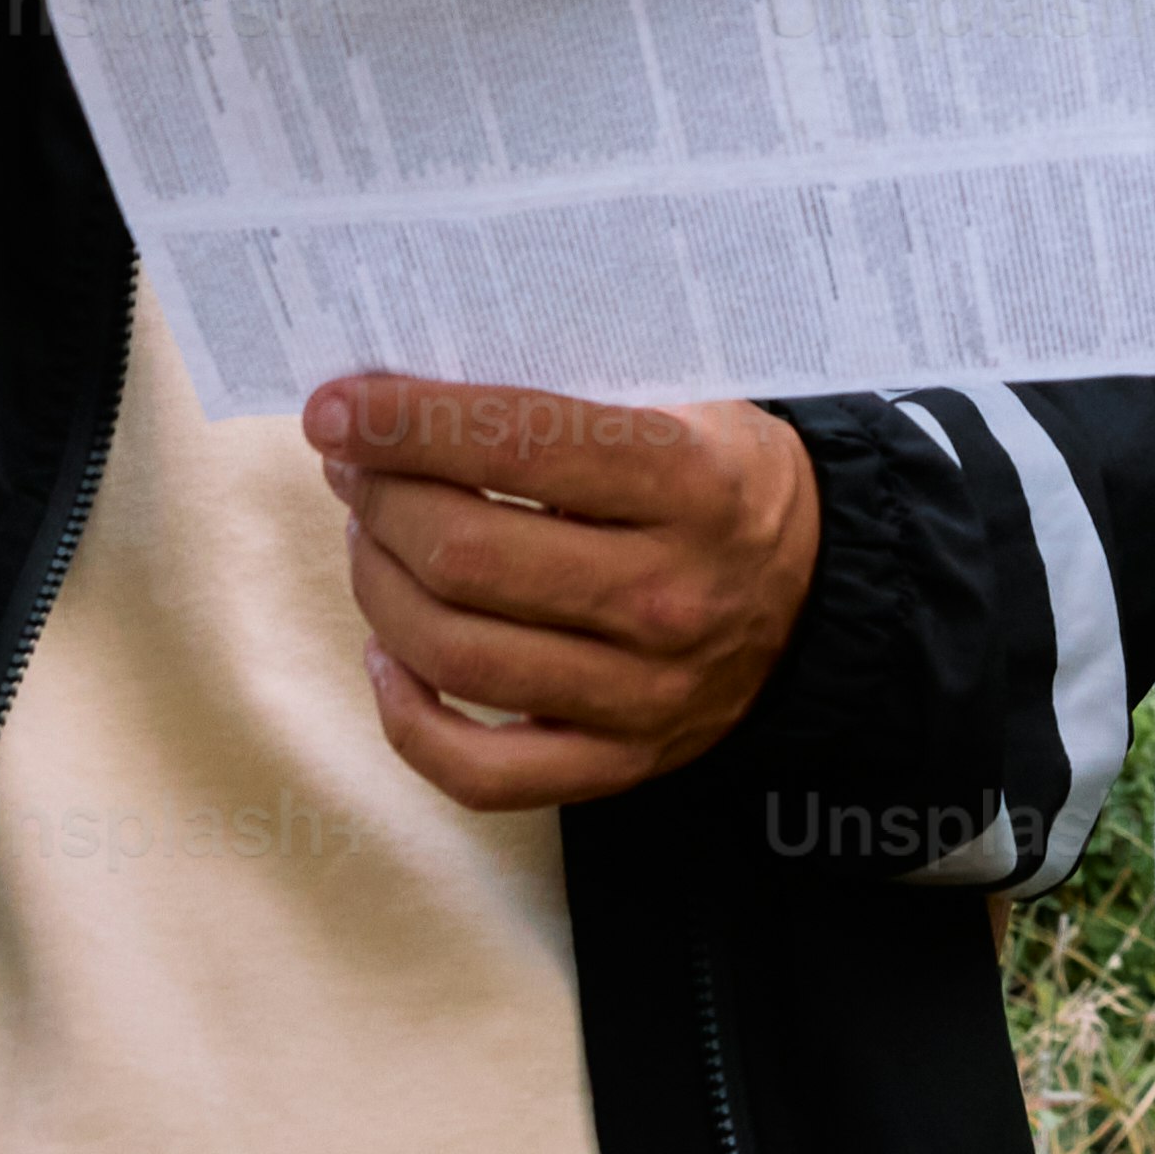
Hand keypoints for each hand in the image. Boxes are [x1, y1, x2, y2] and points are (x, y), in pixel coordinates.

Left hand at [300, 378, 827, 811]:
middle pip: (466, 556)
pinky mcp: (620, 764)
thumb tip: (407, 383)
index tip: (335, 406)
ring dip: (378, 584)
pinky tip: (389, 653)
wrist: (819, 590)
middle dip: (379, 499)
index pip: (520, 446)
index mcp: (694, 486)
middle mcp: (670, 596)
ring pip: (455, 654)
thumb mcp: (681, 402)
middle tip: (352, 464)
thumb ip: (567, 391)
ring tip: (369, 536)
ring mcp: (645, 695)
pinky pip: (479, 771)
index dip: (408, 424)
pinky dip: (407, 718)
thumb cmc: (720, 476)